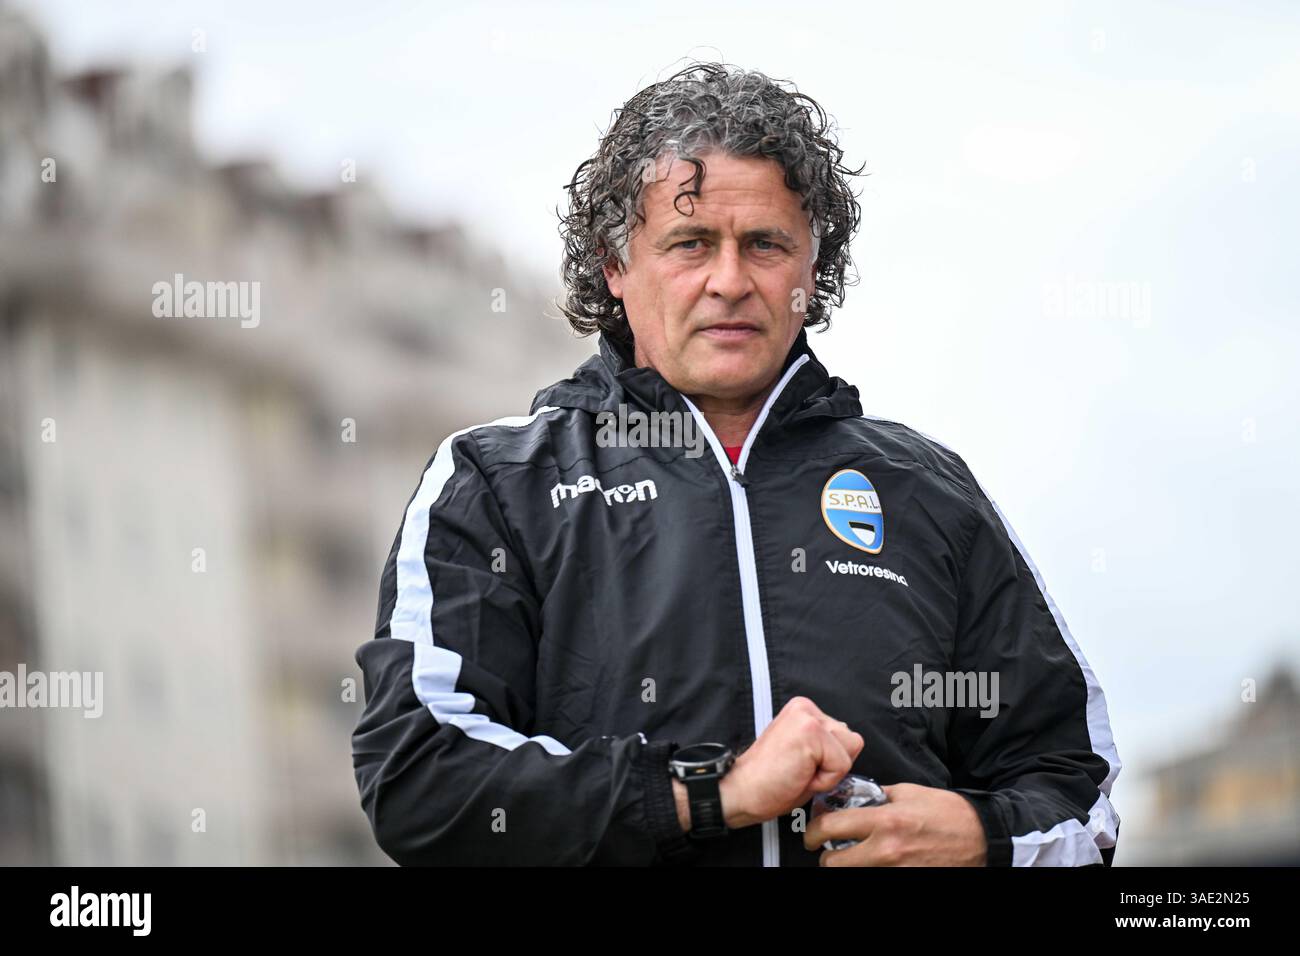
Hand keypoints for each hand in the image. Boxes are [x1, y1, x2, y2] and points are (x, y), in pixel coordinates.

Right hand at [718, 696, 863, 828]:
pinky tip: (799, 775)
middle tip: (799, 771)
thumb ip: (827, 745)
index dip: (829, 763)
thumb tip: (850, 744)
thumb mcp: (805, 756)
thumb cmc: (770, 782)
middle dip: (832, 765)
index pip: (845, 738)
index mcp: (804, 711)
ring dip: (829, 772)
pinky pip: (841, 765)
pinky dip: (825, 780)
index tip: (800, 767)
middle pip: (851, 742)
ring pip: (849, 751)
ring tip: (799, 772)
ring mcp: (809, 717)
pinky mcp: (811, 731)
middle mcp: (807, 707)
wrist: (741, 792)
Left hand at [803, 782, 986, 865]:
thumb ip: (876, 795)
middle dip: (827, 856)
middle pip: (834, 862)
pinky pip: (875, 878)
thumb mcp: (907, 792)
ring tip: (853, 856)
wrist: (980, 836)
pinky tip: (874, 862)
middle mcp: (888, 849)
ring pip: (853, 874)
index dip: (813, 831)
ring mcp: (897, 870)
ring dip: (848, 866)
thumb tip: (851, 797)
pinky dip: (870, 871)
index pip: (831, 827)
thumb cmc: (947, 812)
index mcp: (885, 820)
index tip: (812, 834)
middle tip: (829, 849)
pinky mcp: (906, 879)